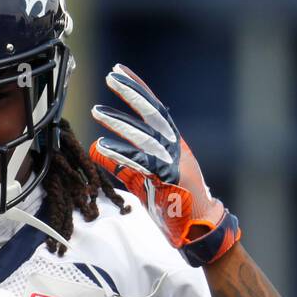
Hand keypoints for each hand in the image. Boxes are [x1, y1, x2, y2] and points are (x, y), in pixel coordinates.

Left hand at [89, 64, 240, 266]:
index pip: (154, 109)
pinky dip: (122, 155)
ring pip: (145, 137)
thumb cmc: (174, 202)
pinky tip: (103, 147)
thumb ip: (123, 163)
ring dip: (120, 124)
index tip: (121, 70)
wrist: (199, 226)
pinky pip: (141, 165)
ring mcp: (173, 163)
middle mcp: (174, 148)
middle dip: (132, 93)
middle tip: (111, 76)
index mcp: (173, 143)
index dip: (138, 89)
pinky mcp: (168, 181)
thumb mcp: (145, 178)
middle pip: (152, 114)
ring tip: (97, 111)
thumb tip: (97, 149)